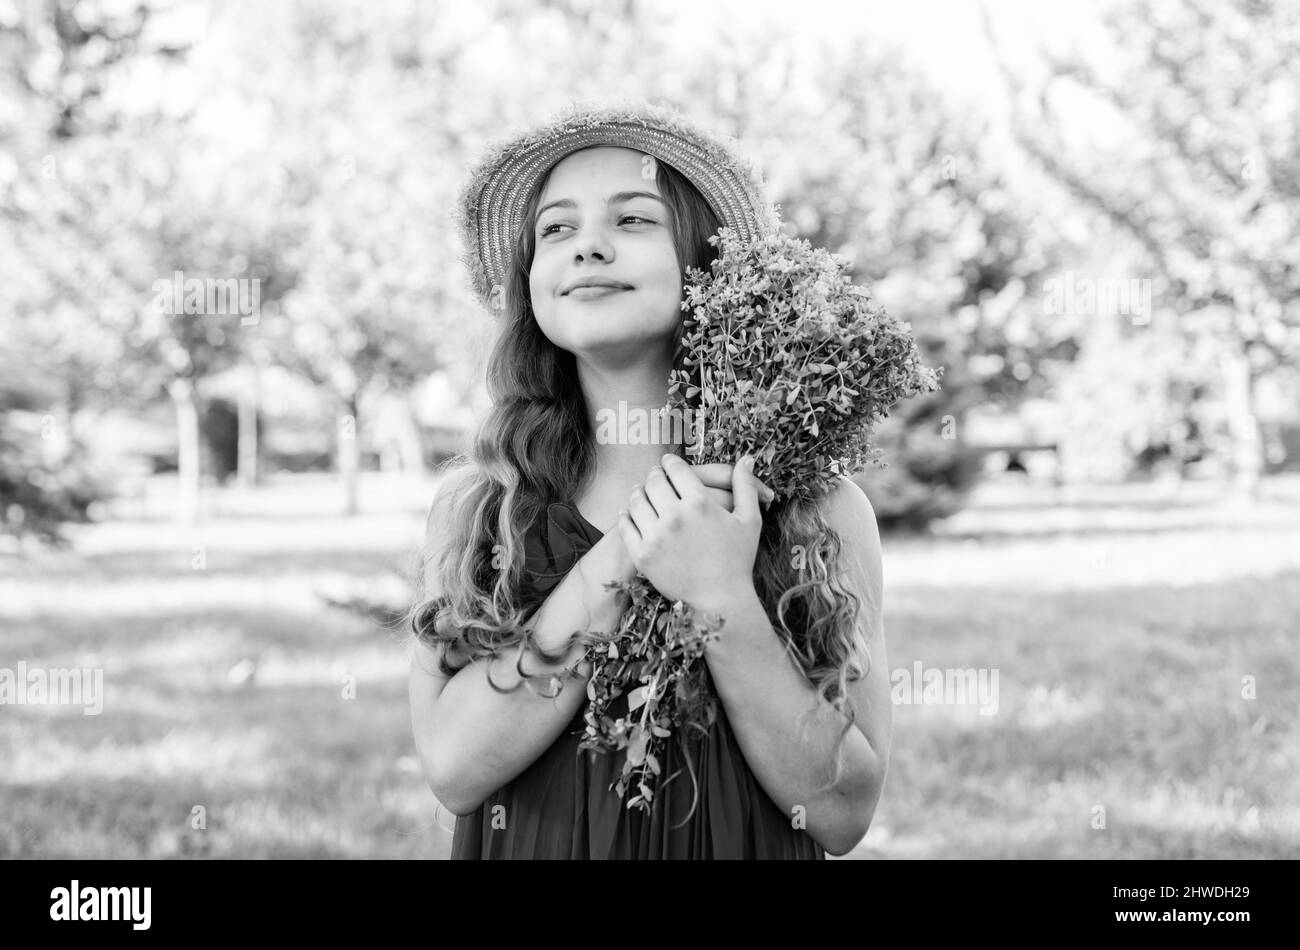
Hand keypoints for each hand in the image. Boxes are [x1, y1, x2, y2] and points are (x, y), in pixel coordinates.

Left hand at [616, 453, 765, 606]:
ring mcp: (655, 536)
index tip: (669, 463)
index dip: (671, 462)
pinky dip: (626, 516)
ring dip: (639, 492)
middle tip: (656, 476)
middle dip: (655, 475)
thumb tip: (747, 459)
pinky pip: (626, 526)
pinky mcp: (642, 555)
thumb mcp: (749, 521)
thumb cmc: (737, 560)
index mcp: (700, 503)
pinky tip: (630, 513)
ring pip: (636, 501)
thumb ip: (746, 487)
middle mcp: (675, 516)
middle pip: (654, 482)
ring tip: (642, 492)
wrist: (720, 600)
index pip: (676, 469)